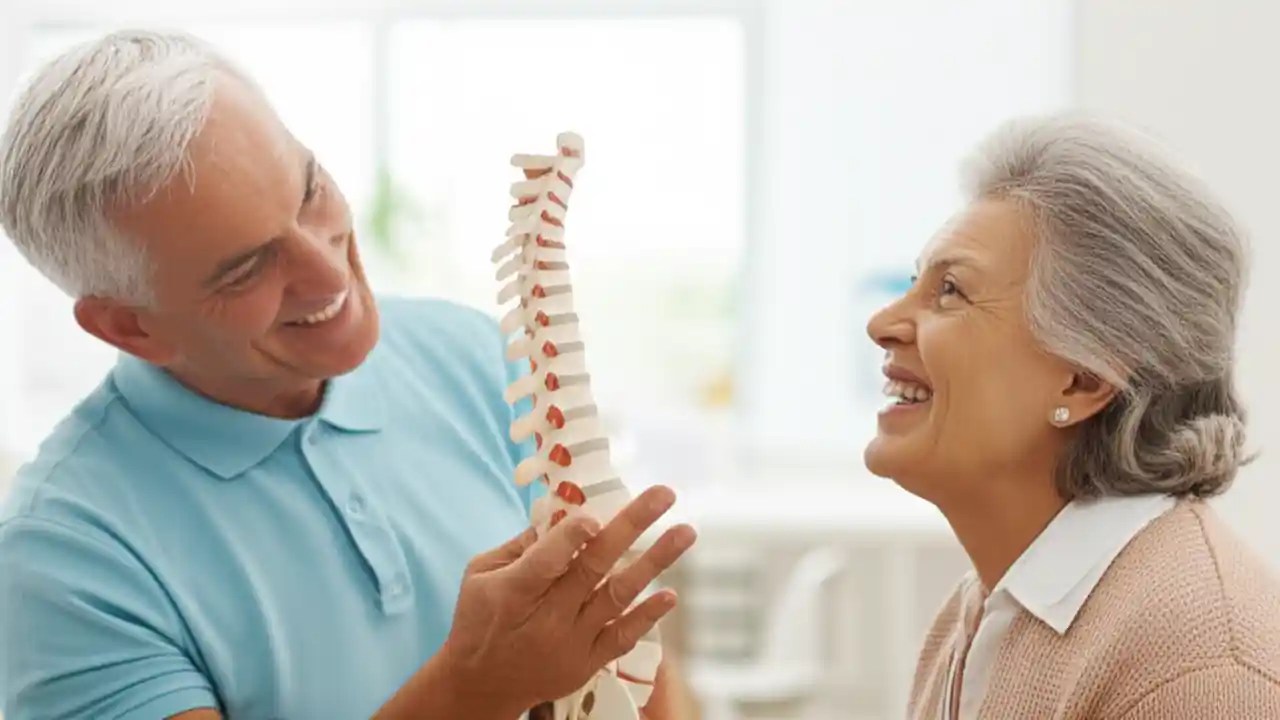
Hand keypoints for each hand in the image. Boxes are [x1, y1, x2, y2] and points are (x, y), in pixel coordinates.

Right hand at [439, 485, 695, 715]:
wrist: (481, 685)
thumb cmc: (480, 619)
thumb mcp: (481, 574)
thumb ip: (520, 545)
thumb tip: (563, 514)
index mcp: (515, 591)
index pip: (547, 559)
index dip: (571, 537)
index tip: (595, 515)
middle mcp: (548, 616)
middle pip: (594, 566)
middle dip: (631, 525)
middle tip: (664, 494)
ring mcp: (572, 641)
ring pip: (618, 596)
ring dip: (655, 561)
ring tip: (685, 532)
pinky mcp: (587, 661)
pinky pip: (623, 636)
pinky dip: (648, 616)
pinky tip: (670, 594)